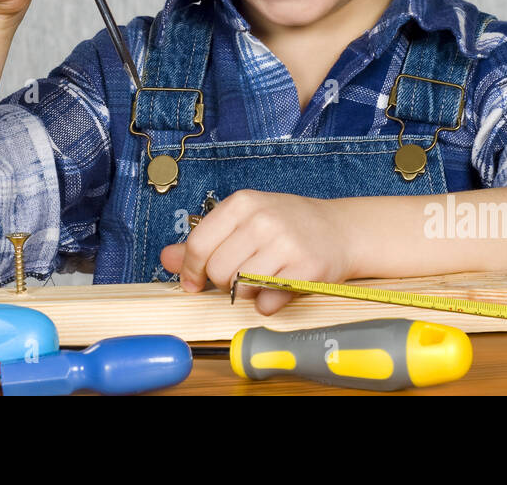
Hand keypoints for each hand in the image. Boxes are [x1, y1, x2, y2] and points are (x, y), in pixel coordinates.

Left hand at [159, 190, 354, 315]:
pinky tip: (279, 287)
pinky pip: (267, 303)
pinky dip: (268, 303)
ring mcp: (286, 244)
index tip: (194, 282)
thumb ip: (204, 240)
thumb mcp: (244, 221)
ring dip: (246, 292)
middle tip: (239, 275)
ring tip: (262, 277)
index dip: (191, 270)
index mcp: (243, 204)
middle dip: (223, 281)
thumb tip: (166, 259)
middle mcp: (263, 220)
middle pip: (217, 270)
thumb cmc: (287, 225)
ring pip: (240, 288)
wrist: (340, 229)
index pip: (198, 244)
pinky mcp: (306, 270)